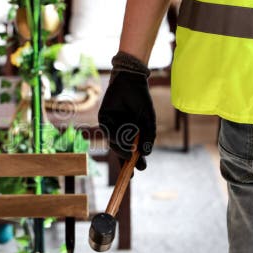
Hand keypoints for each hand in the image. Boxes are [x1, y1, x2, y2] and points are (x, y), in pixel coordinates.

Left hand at [98, 51, 155, 170]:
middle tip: (132, 171)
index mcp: (131, 135)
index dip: (134, 163)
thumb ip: (148, 137)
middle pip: (120, 152)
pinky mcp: (103, 119)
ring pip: (113, 144)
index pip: (131, 152)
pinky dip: (115, 137)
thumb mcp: (149, 121)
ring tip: (130, 152)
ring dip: (121, 150)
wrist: (132, 82)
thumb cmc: (141, 101)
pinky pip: (107, 132)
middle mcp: (119, 132)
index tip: (140, 170)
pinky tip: (124, 139)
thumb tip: (146, 154)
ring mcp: (111, 126)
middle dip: (125, 162)